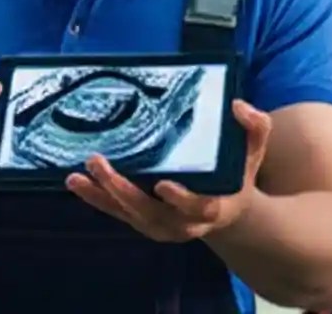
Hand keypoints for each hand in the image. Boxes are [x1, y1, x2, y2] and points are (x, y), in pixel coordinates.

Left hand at [66, 99, 272, 242]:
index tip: (163, 184)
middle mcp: (183, 224)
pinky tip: (76, 182)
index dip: (181, 199)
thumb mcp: (252, 153)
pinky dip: (96, 199)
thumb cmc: (236, 176)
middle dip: (123, 191)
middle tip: (100, 165)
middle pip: (151, 213)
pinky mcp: (141, 222)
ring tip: (77, 176)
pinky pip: (117, 213)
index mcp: (213, 208)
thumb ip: (255, 129)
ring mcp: (159, 226)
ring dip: (102, 196)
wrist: (226, 211)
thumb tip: (238, 106)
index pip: (198, 209)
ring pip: (128, 215)